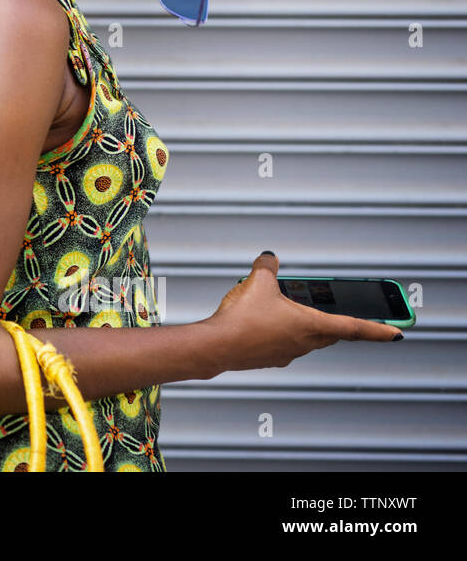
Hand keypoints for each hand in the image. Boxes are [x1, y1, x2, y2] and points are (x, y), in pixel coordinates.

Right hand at [204, 252, 401, 373]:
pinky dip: (279, 333)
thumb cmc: (243, 319)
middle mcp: (305, 343)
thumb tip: (269, 258)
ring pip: (306, 339)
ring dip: (303, 326)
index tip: (398, 333)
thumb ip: (267, 267)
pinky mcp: (269, 358)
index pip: (354, 327)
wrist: (217, 346)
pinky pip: (283, 344)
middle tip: (341, 315)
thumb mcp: (258, 282)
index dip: (379, 329)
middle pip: (330, 333)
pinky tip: (261, 322)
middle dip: (336, 323)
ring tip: (285, 309)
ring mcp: (287, 353)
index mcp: (311, 325)